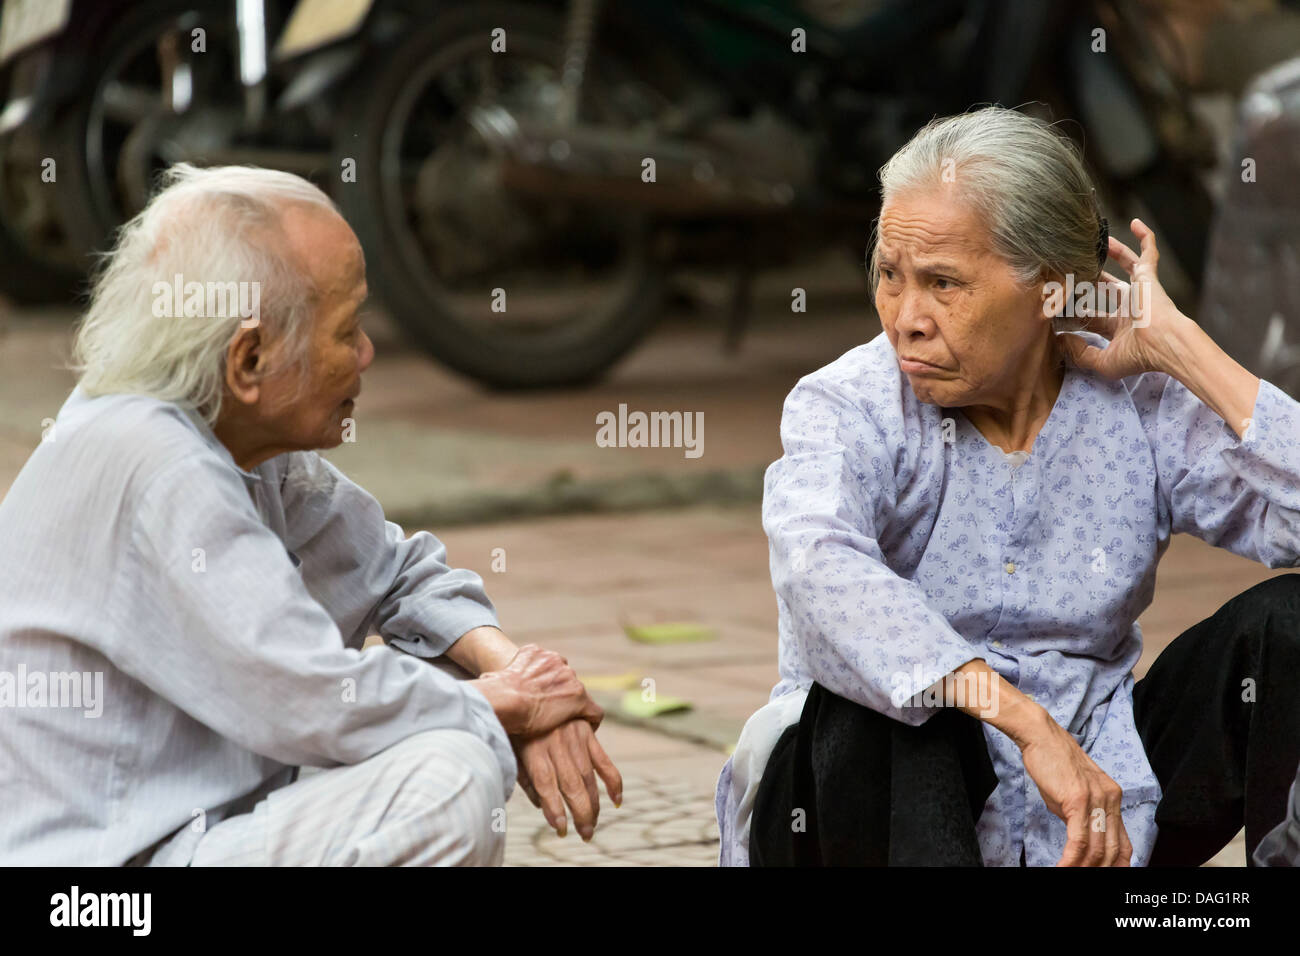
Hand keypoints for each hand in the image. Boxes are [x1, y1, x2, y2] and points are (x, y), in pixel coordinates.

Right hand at [471, 644, 603, 737]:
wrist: (506, 698)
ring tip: (567, 724)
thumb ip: (497, 677)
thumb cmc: (494, 692)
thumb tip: (487, 681)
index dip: (547, 683)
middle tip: (552, 712)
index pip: (549, 666)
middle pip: (565, 677)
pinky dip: (591, 721)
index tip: (543, 696)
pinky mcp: (579, 698)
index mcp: (535, 653)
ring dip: (573, 707)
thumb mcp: (494, 677)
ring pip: (578, 693)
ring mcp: (568, 678)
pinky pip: (594, 711)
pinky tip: (585, 733)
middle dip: (560, 693)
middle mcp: (554, 661)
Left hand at [513, 719, 623, 840]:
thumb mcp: (512, 750)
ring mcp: (574, 738)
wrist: (529, 689)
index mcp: (533, 748)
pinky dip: (613, 781)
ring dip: (594, 803)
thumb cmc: (516, 727)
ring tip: (593, 825)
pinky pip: (604, 761)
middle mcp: (556, 744)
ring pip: (588, 776)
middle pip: (571, 783)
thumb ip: (525, 778)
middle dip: (580, 812)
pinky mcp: (587, 733)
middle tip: (585, 834)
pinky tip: (617, 800)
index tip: (561, 830)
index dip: (554, 808)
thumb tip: (541, 807)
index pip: (545, 784)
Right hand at [1019, 717, 1132, 865]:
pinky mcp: (1078, 800)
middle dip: (1099, 870)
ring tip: (1068, 874)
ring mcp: (1097, 800)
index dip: (1117, 865)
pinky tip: (1061, 867)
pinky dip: (1070, 859)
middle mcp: (1110, 800)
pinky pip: (1078, 840)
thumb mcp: (1073, 793)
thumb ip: (1081, 815)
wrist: (1041, 737)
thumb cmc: (1053, 762)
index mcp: (1112, 798)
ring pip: (1096, 849)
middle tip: (1083, 878)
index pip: (1123, 842)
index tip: (1105, 874)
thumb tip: (1078, 838)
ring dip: (1082, 868)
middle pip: (1112, 850)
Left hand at [1056, 218, 1191, 379]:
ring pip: (1124, 265)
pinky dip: (1145, 237)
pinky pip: (1149, 251)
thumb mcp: (1103, 362)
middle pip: (1104, 287)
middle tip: (1067, 270)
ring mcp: (1140, 289)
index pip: (1091, 315)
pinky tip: (1136, 222)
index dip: (1073, 312)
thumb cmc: (1139, 355)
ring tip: (1093, 242)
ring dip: (1111, 253)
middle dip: (1087, 280)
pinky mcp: (1148, 276)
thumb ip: (1079, 353)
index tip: (1054, 306)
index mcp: (1119, 326)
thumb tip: (1060, 339)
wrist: (1164, 343)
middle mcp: (1130, 306)